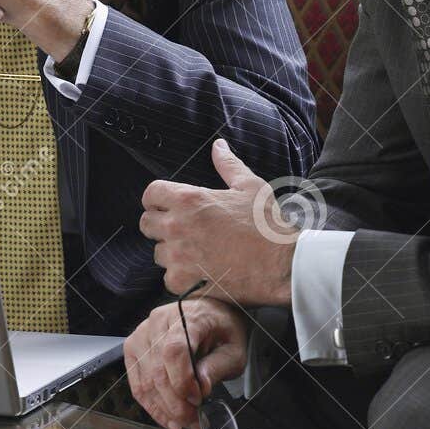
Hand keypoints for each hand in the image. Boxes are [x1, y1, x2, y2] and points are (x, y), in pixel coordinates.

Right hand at [124, 296, 249, 428]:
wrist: (209, 313)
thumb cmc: (222, 331)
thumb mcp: (233, 350)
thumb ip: (218, 367)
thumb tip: (201, 388)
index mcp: (187, 315)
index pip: (174, 350)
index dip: (183, 380)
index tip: (198, 399)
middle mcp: (159, 321)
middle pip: (158, 370)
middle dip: (176, 405)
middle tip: (195, 422)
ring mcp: (142, 333)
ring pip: (146, 382)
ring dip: (165, 410)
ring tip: (185, 424)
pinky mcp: (134, 348)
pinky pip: (137, 385)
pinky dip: (152, 407)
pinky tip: (169, 419)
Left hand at [139, 139, 300, 307]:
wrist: (282, 265)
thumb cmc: (267, 224)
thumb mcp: (249, 186)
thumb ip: (228, 164)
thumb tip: (218, 145)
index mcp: (189, 199)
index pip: (151, 193)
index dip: (157, 198)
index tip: (166, 205)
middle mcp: (178, 226)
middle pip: (147, 223)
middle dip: (160, 224)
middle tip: (182, 229)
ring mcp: (179, 257)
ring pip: (158, 253)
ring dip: (171, 252)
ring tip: (195, 251)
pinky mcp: (185, 283)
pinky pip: (169, 278)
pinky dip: (181, 277)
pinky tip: (201, 272)